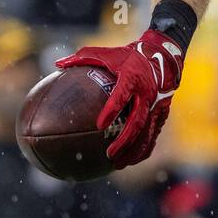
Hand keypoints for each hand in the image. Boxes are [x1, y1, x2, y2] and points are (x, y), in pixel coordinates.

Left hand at [56, 29, 182, 167]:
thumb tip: (56, 65)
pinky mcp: (161, 113)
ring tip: (119, 164)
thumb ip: (82, 58)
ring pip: (146, 132)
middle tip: (109, 154)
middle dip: (124, 140)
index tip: (100, 124)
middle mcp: (146, 93)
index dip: (112, 110)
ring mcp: (156, 105)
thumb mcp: (105, 53)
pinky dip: (144, 148)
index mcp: (132, 78)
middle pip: (137, 121)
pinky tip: (132, 160)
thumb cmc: (127, 55)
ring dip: (134, 150)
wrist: (162, 57)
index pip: (122, 95)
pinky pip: (153, 134)